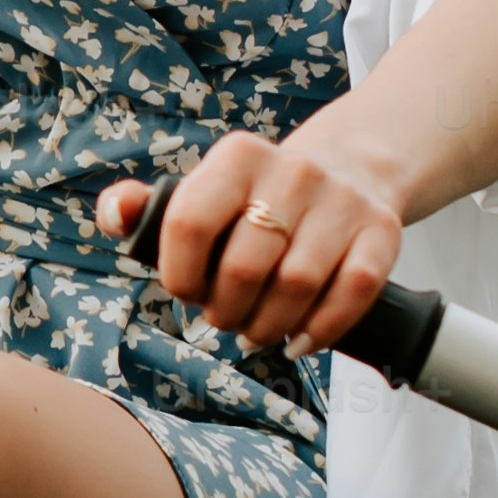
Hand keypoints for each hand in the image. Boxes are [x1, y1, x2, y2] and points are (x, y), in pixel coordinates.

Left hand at [96, 115, 406, 355]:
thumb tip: (115, 215)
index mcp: (237, 158)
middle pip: (245, 267)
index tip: (185, 292)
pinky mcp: (382, 232)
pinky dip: (322, 330)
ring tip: (256, 331)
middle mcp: (293, 172)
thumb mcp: (205, 190)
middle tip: (225, 319)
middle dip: (225, 311)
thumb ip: (148, 208)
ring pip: (297, 286)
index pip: (190, 222)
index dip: (179, 274)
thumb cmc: (260, 196)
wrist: (352, 167)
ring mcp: (342, 201)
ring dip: (268, 326)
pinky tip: (300, 340)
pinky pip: (352, 293)